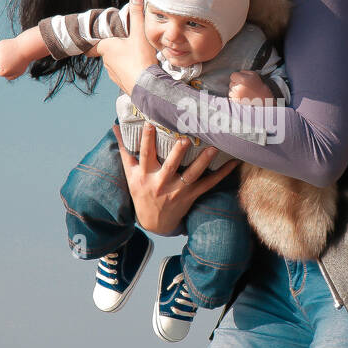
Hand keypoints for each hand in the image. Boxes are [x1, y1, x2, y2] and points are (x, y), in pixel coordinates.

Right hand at [0, 36, 33, 79]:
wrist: (26, 48)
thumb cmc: (24, 61)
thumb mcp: (19, 71)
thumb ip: (11, 76)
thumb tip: (5, 77)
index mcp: (4, 72)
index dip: (5, 68)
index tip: (11, 65)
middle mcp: (0, 64)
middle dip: (3, 61)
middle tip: (13, 58)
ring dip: (2, 54)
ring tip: (12, 52)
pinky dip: (1, 47)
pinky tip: (8, 47)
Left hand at [96, 0, 153, 95]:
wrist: (146, 86)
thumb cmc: (140, 59)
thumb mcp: (139, 33)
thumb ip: (136, 15)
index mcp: (107, 48)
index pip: (94, 45)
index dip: (93, 43)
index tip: (91, 43)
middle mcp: (106, 61)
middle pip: (108, 51)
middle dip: (115, 47)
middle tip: (126, 42)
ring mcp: (113, 74)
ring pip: (115, 63)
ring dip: (122, 59)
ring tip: (134, 55)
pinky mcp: (121, 83)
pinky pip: (122, 73)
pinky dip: (128, 70)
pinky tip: (138, 68)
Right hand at [113, 121, 239, 235]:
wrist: (153, 223)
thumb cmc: (141, 192)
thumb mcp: (130, 174)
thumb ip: (124, 150)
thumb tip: (114, 127)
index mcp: (144, 175)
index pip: (145, 155)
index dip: (146, 140)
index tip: (150, 124)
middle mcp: (160, 183)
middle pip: (170, 166)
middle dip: (177, 153)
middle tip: (185, 139)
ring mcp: (177, 191)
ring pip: (192, 175)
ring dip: (203, 162)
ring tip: (213, 148)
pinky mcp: (190, 196)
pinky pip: (208, 184)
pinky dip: (221, 174)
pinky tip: (233, 163)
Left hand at [228, 70, 273, 103]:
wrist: (261, 97)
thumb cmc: (258, 85)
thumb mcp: (253, 74)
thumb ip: (244, 72)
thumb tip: (238, 73)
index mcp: (243, 80)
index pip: (232, 75)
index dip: (237, 76)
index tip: (241, 79)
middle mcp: (239, 87)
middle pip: (231, 82)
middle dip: (236, 83)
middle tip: (244, 85)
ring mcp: (237, 94)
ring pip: (231, 89)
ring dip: (235, 89)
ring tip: (243, 90)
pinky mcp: (236, 100)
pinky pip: (231, 95)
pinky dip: (235, 94)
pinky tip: (242, 94)